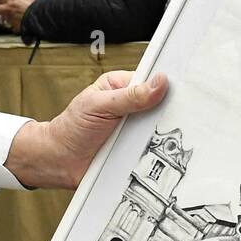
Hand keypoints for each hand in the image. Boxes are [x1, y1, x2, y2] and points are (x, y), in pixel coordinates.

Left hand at [5, 71, 169, 188]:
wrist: (60, 160)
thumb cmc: (72, 127)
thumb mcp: (98, 105)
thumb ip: (129, 95)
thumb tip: (159, 82)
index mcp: (123, 87)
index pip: (152, 80)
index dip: (167, 83)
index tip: (181, 88)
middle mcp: (133, 108)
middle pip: (161, 106)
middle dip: (168, 112)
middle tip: (175, 116)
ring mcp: (136, 131)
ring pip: (160, 131)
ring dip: (162, 136)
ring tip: (165, 136)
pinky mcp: (136, 151)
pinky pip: (152, 152)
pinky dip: (156, 154)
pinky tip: (159, 154)